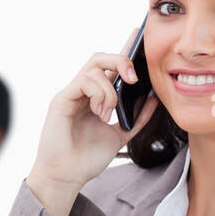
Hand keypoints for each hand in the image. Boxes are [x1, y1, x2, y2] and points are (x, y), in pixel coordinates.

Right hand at [26, 29, 159, 215]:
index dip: (124, 50)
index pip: (110, 67)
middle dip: (121, 61)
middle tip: (134, 78)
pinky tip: (100, 112)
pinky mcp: (61, 100)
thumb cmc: (86, 159)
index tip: (140, 37)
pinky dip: (98, 93)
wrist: (67, 178)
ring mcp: (71, 94)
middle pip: (101, 58)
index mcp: (95, 98)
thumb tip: (153, 99)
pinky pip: (84, 80)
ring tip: (108, 113)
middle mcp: (82, 92)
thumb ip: (137, 119)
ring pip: (94, 67)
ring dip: (109, 88)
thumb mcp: (120, 136)